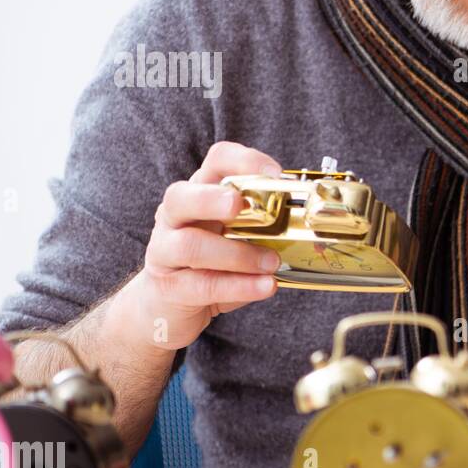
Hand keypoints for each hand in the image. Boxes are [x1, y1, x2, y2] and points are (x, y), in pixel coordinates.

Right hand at [118, 141, 283, 350]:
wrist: (169, 307)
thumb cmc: (210, 265)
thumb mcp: (236, 237)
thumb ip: (261, 225)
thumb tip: (303, 221)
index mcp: (198, 195)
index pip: (214, 162)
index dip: (243, 161)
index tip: (276, 173)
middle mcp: (174, 217)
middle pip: (180, 196)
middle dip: (211, 198)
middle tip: (239, 205)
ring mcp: (164, 251)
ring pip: (190, 245)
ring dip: (237, 254)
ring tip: (271, 263)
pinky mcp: (167, 287)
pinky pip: (201, 284)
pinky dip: (238, 286)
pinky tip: (264, 286)